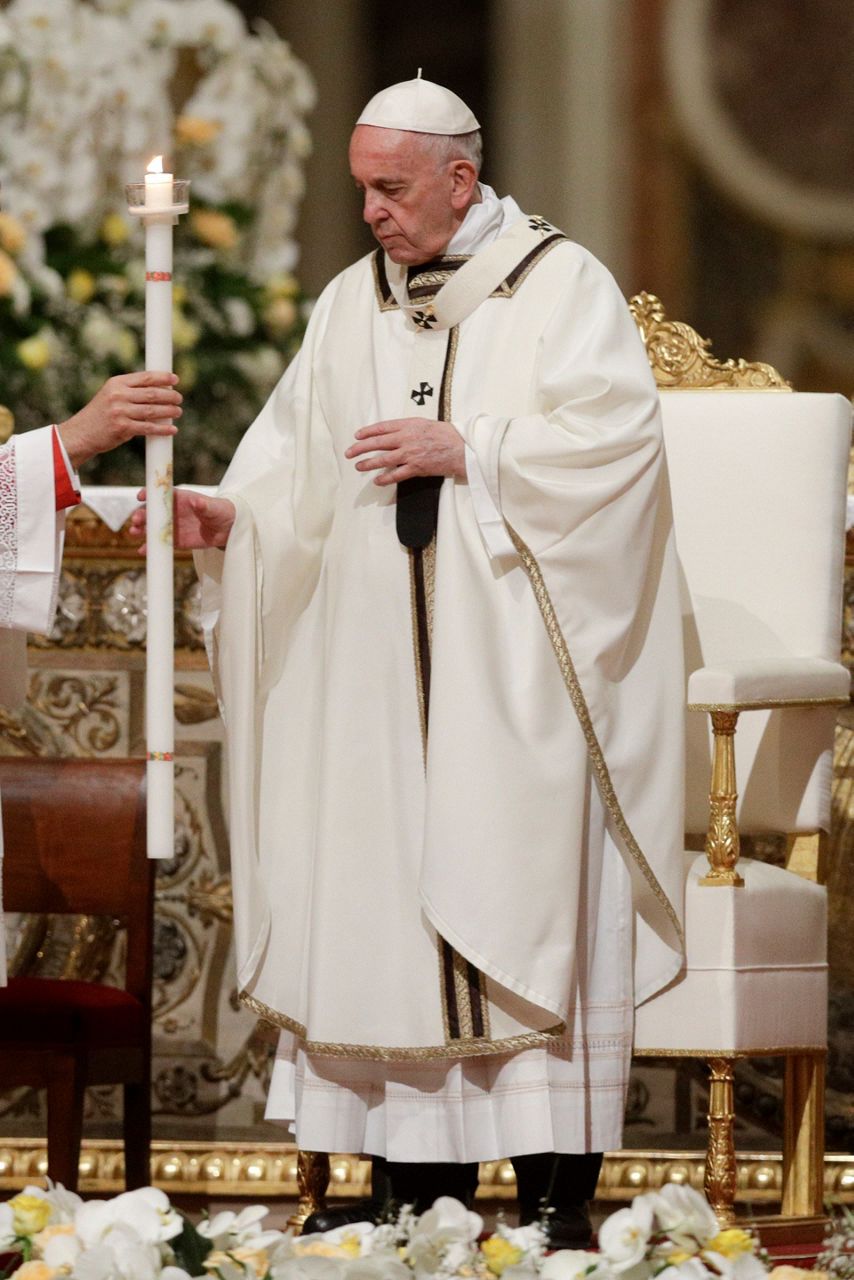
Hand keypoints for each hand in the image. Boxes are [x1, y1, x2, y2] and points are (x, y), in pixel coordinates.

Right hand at [57, 371, 181, 468]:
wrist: (81, 433)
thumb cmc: (100, 415)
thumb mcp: (111, 395)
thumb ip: (130, 391)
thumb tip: (160, 391)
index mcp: (116, 383)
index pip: (145, 377)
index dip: (163, 377)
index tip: (175, 379)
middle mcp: (118, 395)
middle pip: (152, 393)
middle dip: (170, 395)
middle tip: (179, 399)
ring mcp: (120, 411)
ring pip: (153, 410)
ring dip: (169, 411)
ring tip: (178, 411)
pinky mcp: (123, 428)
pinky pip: (148, 428)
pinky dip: (163, 429)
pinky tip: (172, 429)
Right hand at [130, 488, 235, 551]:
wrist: (227, 529)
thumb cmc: (220, 512)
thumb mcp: (213, 508)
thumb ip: (203, 505)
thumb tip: (196, 502)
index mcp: (179, 498)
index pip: (161, 494)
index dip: (149, 494)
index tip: (141, 496)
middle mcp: (172, 511)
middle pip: (153, 512)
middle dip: (142, 515)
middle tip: (135, 520)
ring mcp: (172, 526)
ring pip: (153, 527)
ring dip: (142, 530)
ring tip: (134, 533)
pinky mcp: (176, 541)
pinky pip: (161, 543)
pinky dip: (151, 547)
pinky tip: (143, 551)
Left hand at [345, 417, 465, 484]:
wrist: (462, 449)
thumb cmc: (447, 435)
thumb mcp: (426, 423)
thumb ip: (409, 427)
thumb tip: (394, 433)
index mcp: (409, 425)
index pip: (382, 427)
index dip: (367, 431)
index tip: (357, 435)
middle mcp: (406, 438)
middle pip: (378, 443)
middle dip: (360, 448)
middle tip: (349, 452)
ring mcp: (410, 454)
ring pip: (383, 459)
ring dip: (368, 463)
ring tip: (358, 466)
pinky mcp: (416, 468)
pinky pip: (396, 475)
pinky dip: (385, 478)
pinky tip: (377, 481)